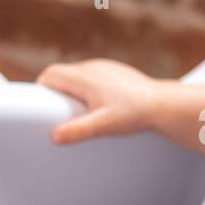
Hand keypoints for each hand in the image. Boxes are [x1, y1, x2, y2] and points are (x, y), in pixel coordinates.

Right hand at [35, 58, 162, 144]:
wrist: (163, 104)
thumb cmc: (134, 113)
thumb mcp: (104, 125)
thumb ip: (78, 130)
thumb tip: (54, 136)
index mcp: (84, 78)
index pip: (50, 75)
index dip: (41, 89)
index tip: (41, 105)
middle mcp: (92, 68)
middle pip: (62, 74)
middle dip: (56, 92)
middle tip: (61, 113)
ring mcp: (104, 67)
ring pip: (77, 75)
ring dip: (73, 90)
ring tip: (82, 112)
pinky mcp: (115, 71)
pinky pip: (93, 77)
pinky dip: (89, 89)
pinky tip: (101, 106)